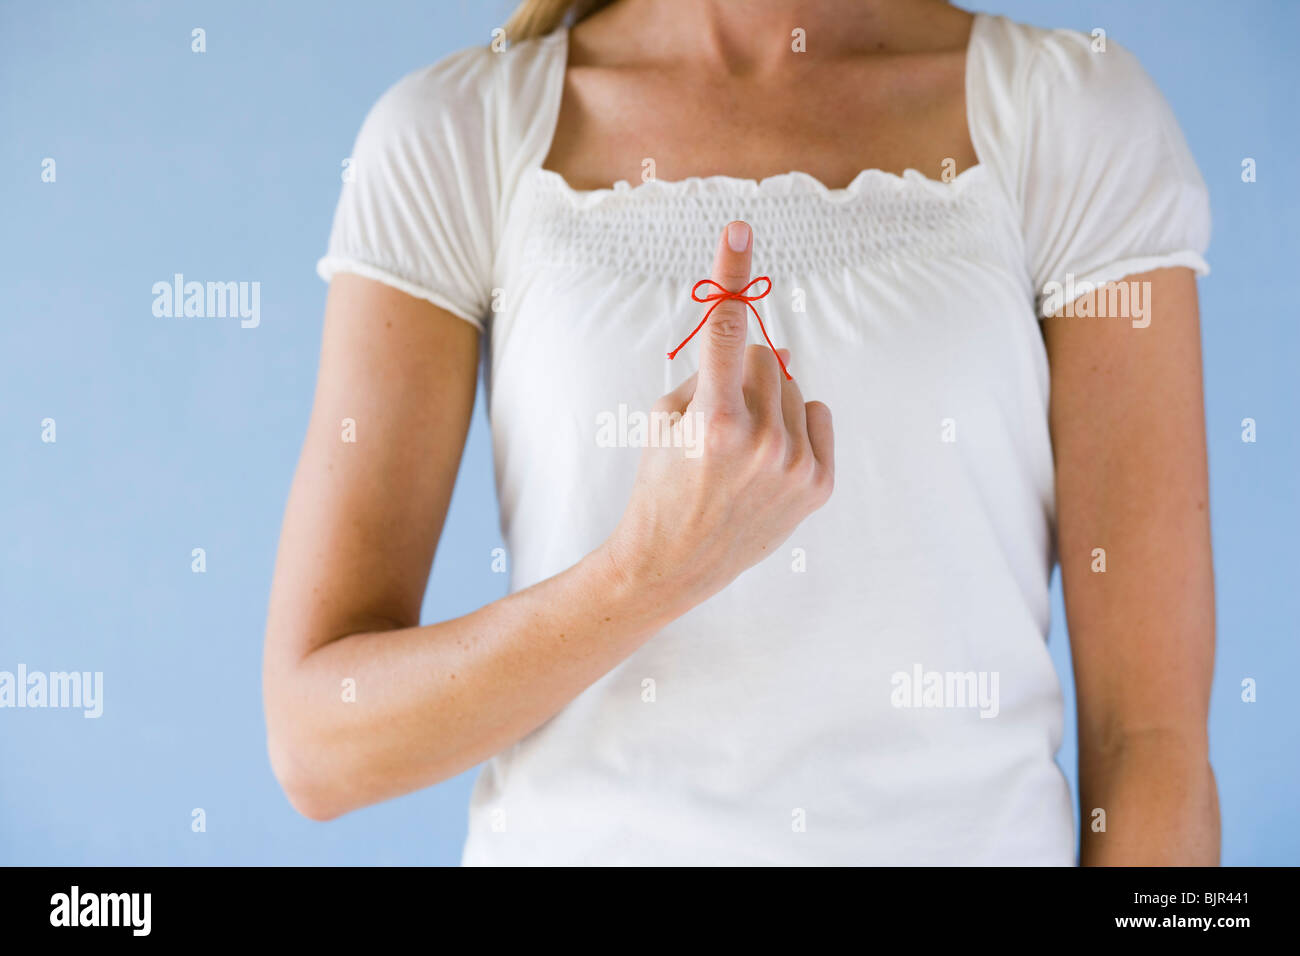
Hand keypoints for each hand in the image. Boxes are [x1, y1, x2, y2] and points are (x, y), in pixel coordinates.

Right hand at [604, 220, 834, 608]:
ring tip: (737, 451)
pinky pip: (815, 417)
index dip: (730, 272)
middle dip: (740, 373)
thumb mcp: (664, 418)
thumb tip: (773, 348)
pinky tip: (768, 459)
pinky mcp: (817, 485)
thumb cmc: (661, 484)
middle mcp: (760, 441)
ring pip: (789, 387)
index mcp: (712, 420)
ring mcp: (794, 466)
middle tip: (715, 419)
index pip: (724, 328)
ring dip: (766, 402)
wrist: (672, 564)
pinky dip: (794, 426)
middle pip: (764, 357)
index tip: (739, 228)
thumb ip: (712, 374)